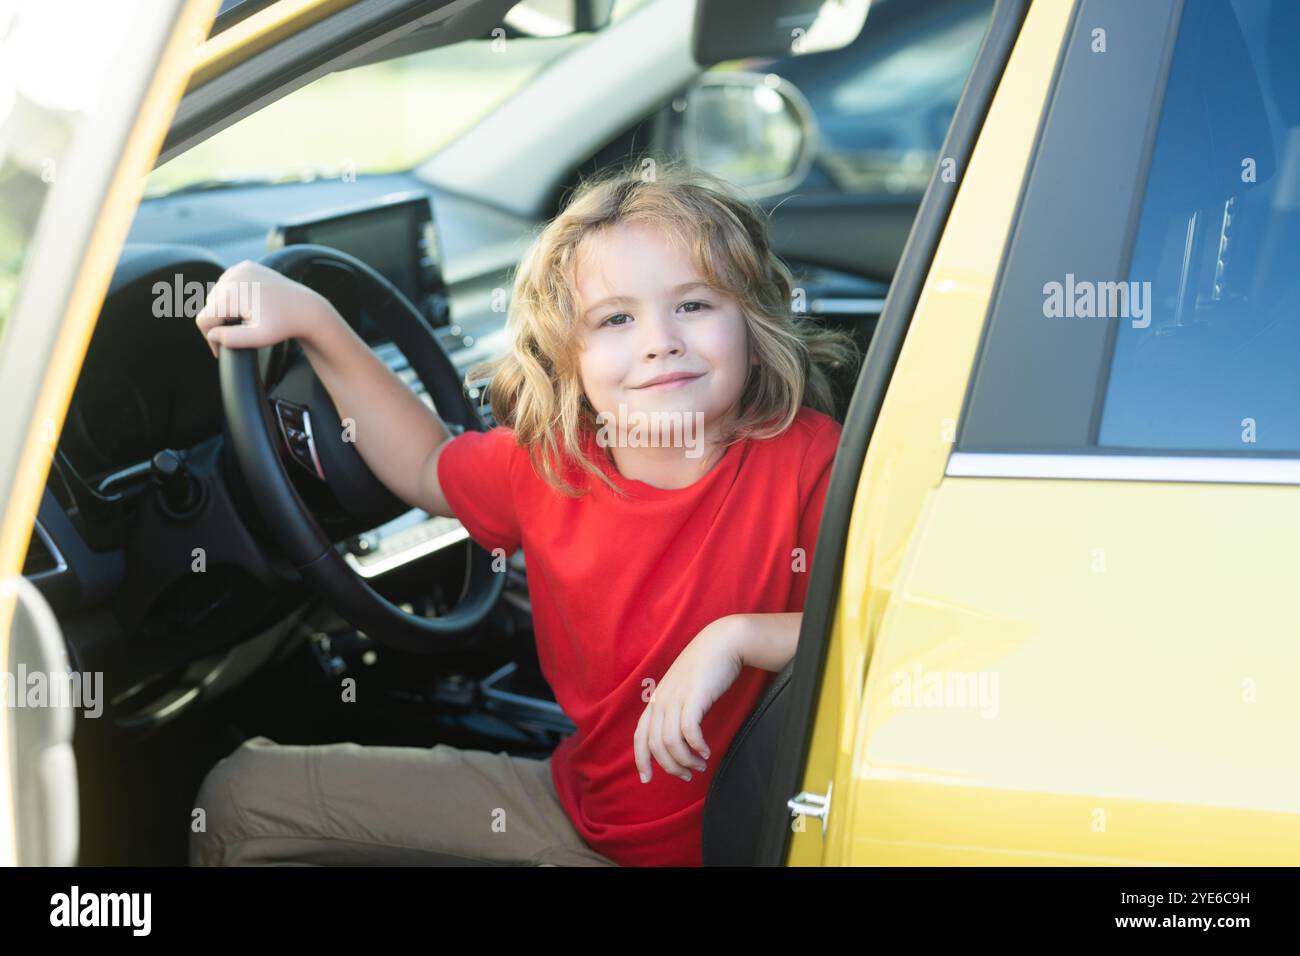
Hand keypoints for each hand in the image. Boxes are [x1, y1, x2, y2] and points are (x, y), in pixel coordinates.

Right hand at [193, 259, 335, 358]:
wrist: (304, 308)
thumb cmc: (284, 325)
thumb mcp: (259, 337)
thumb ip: (233, 339)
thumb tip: (211, 334)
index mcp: (232, 294)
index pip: (204, 320)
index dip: (209, 338)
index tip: (220, 350)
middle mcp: (233, 277)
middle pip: (209, 306)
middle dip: (218, 323)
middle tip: (237, 334)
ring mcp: (239, 268)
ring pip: (217, 294)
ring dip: (224, 308)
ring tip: (242, 320)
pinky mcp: (246, 265)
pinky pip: (228, 283)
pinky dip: (232, 295)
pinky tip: (246, 305)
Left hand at [633, 615, 745, 783]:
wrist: (723, 642)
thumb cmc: (706, 668)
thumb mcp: (683, 689)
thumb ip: (675, 709)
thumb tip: (676, 737)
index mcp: (656, 699)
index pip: (640, 735)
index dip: (641, 759)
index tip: (647, 779)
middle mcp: (662, 700)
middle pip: (655, 744)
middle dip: (670, 766)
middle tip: (687, 776)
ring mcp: (676, 697)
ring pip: (671, 741)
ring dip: (685, 760)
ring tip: (700, 765)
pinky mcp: (694, 697)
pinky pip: (689, 731)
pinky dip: (696, 747)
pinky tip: (706, 752)